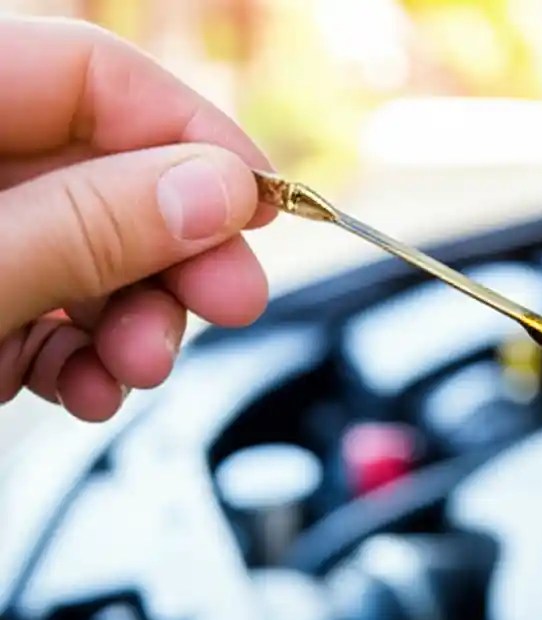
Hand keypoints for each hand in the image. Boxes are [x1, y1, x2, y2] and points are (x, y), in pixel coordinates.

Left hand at [0, 16, 275, 421]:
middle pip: (98, 169)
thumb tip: (217, 189)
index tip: (264, 208)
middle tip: (230, 303)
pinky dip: (78, 354)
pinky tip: (86, 387)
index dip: (193, 135)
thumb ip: (87, 228)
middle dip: (170, 253)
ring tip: (137, 369)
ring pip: (79, 247)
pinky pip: (40, 305)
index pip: (93, 72)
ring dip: (132, 318)